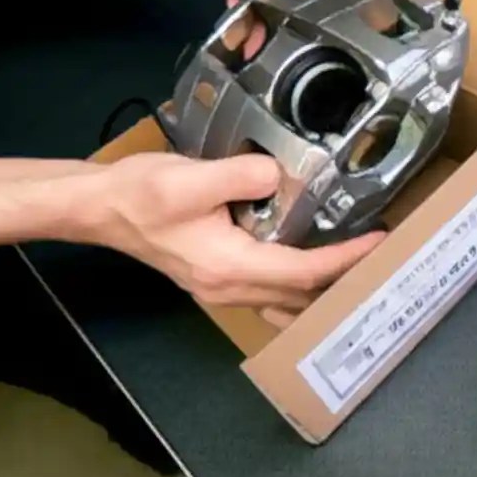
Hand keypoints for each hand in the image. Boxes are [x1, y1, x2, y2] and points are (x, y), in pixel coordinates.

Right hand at [86, 151, 383, 326]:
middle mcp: (229, 287)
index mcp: (230, 267)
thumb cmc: (139, 195)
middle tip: (377, 257)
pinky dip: (296, 282)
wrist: (98, 207)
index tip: (378, 242)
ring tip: (352, 263)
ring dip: (319, 287)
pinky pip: (268, 290)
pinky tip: (308, 260)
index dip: (345, 259)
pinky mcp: (214, 276)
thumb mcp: (191, 177)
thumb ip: (242, 176)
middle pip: (300, 297)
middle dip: (340, 281)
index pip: (304, 272)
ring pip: (284, 300)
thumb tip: (280, 176)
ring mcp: (220, 287)